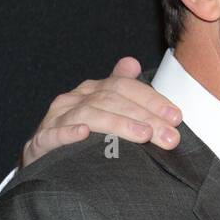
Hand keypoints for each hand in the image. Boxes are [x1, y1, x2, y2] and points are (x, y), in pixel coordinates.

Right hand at [20, 57, 182, 166]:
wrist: (42, 157)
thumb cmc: (78, 133)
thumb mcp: (101, 108)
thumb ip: (119, 88)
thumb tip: (133, 63)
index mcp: (91, 91)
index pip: (124, 87)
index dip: (151, 99)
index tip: (176, 116)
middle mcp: (74, 100)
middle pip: (112, 101)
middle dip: (145, 117)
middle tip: (170, 136)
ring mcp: (57, 119)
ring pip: (90, 116)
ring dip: (118, 125)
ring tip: (144, 135)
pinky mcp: (42, 141)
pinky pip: (54, 135)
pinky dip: (68, 133)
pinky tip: (83, 135)